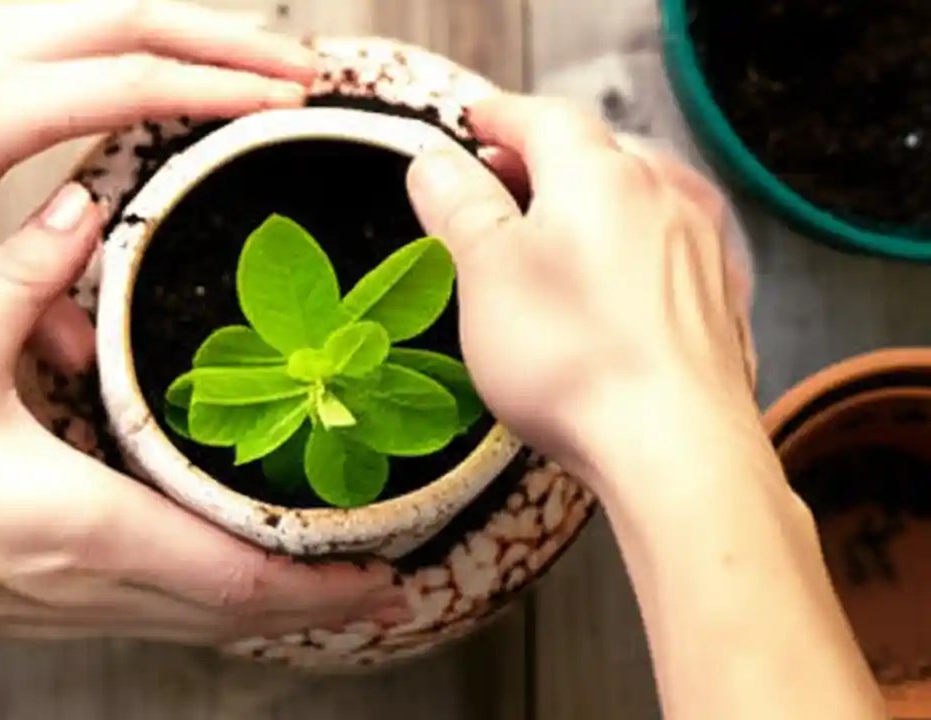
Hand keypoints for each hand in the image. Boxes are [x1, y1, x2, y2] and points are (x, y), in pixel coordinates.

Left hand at [0, 0, 314, 370]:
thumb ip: (18, 304)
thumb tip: (89, 357)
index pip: (126, 81)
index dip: (213, 88)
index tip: (284, 102)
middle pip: (137, 15)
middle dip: (232, 38)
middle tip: (306, 68)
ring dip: (192, 19)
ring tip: (259, 52)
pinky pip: (75, 3)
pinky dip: (141, 18)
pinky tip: (176, 42)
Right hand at [0, 183, 403, 647]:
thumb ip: (20, 281)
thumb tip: (81, 212)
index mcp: (85, 524)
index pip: (234, 574)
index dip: (320, 583)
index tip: (386, 573)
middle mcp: (90, 581)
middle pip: (232, 612)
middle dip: (317, 601)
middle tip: (387, 579)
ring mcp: (64, 605)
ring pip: (193, 621)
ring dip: (266, 604)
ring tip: (327, 578)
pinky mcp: (38, 606)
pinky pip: (149, 615)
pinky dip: (205, 600)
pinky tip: (216, 571)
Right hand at [406, 93, 755, 489]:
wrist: (678, 447)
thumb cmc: (570, 358)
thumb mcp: (485, 273)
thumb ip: (459, 205)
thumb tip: (435, 160)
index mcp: (598, 174)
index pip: (543, 117)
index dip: (500, 117)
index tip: (472, 124)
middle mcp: (662, 192)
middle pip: (595, 152)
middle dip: (543, 158)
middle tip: (498, 182)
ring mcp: (703, 245)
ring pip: (638, 195)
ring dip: (591, 200)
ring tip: (553, 230)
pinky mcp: (723, 298)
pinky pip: (668, 245)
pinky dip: (631, 244)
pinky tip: (614, 281)